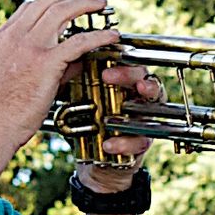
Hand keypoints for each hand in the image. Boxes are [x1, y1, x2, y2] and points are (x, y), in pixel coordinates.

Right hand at [0, 0, 118, 153]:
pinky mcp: (45, 62)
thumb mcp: (13, 78)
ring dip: (86, 4)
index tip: (70, 4)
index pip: (30, 7)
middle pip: (48, 0)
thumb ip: (45, 64)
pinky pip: (79, 41)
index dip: (54, 1)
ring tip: (102, 5)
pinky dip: (99, 35)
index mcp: (1, 38)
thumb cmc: (1, 111)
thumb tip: (77, 60)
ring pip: (63, 10)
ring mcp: (29, 47)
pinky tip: (111, 36)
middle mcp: (13, 36)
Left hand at [77, 64, 160, 192]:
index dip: (120, 60)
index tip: (102, 59)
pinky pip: (139, 141)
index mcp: (129, 85)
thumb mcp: (85, 100)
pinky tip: (109, 144)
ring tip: (111, 115)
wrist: (98, 156)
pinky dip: (123, 143)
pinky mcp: (143, 143)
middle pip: (145, 81)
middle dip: (129, 76)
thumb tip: (65, 61)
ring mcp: (145, 121)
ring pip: (149, 110)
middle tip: (107, 76)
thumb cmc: (94, 122)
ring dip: (130, 112)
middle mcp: (141, 99)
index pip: (131, 66)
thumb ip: (81, 82)